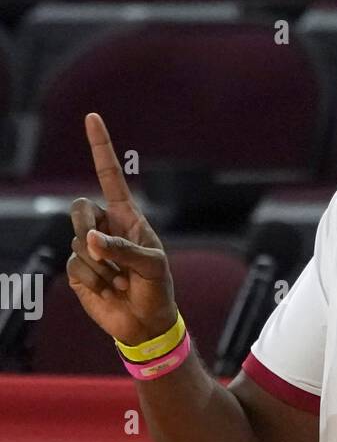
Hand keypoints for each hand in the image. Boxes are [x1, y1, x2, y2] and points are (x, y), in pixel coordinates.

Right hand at [67, 112, 177, 346]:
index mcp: (127, 217)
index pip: (110, 177)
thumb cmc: (157, 289)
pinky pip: (75, 266)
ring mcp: (89, 248)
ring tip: (120, 281)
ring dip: (102, 266)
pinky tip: (109, 291)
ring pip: (77, 242)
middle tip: (105, 251)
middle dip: (89, 228)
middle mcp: (104, 228)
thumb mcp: (151, 265)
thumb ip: (123, 249)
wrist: (146, 323)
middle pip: (79, 208)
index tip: (92, 118)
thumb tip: (89, 240)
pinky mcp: (79, 271)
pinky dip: (95, 281)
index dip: (101, 148)